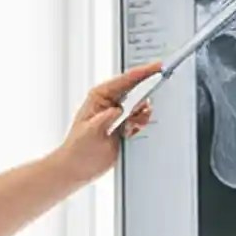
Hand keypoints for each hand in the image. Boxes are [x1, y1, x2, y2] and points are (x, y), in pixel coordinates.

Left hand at [51, 61, 160, 183]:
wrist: (78, 168)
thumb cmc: (77, 149)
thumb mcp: (90, 131)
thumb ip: (106, 118)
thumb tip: (120, 109)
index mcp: (99, 96)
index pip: (125, 80)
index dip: (143, 72)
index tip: (158, 67)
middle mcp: (110, 103)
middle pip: (136, 90)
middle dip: (145, 96)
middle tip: (145, 107)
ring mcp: (118, 115)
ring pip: (140, 106)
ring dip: (142, 115)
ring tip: (131, 127)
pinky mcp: (124, 127)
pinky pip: (140, 120)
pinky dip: (141, 125)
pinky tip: (130, 133)